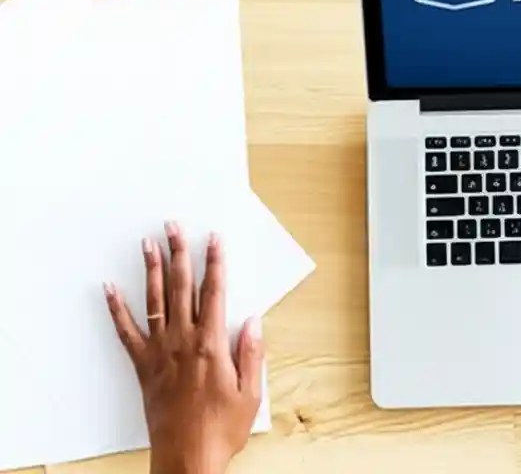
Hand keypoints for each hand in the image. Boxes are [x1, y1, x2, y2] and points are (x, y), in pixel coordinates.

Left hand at [103, 222, 263, 473]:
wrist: (187, 456)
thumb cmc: (221, 428)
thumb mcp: (251, 392)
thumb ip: (251, 353)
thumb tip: (253, 320)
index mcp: (213, 345)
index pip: (215, 292)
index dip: (215, 263)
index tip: (214, 239)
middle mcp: (184, 342)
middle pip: (181, 288)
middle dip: (179, 253)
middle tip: (175, 227)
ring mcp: (161, 353)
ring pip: (155, 301)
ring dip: (151, 270)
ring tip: (149, 244)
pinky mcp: (144, 367)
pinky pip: (127, 332)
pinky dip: (117, 309)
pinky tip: (111, 289)